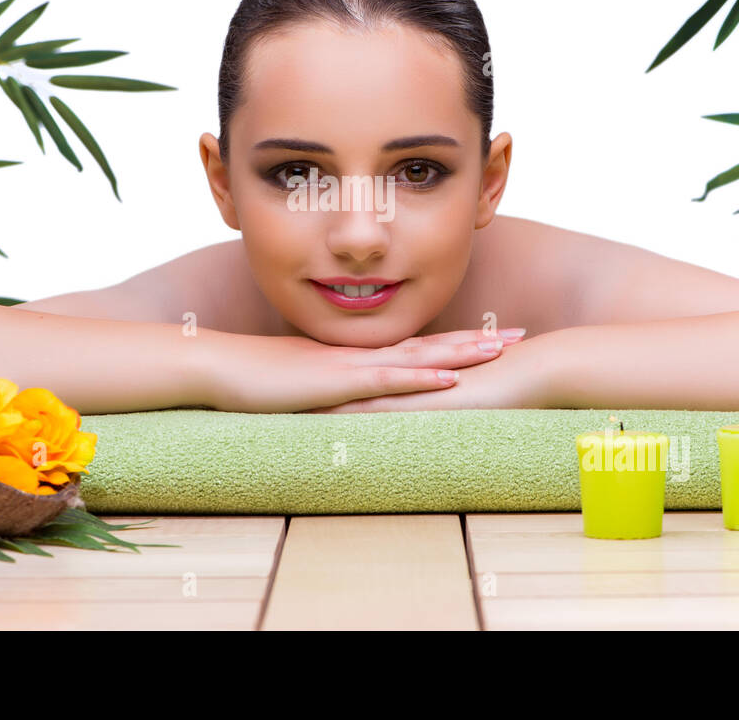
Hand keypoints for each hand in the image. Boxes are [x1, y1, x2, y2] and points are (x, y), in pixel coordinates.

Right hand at [203, 326, 524, 412]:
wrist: (217, 366)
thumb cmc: (253, 380)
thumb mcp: (303, 388)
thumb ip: (330, 393)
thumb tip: (349, 404)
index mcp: (357, 358)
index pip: (418, 349)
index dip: (457, 343)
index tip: (493, 338)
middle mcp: (362, 356)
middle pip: (431, 347)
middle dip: (477, 341)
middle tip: (521, 333)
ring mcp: (351, 366)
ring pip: (418, 358)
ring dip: (461, 353)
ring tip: (502, 347)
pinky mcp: (336, 383)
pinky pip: (385, 381)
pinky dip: (419, 380)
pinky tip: (448, 380)